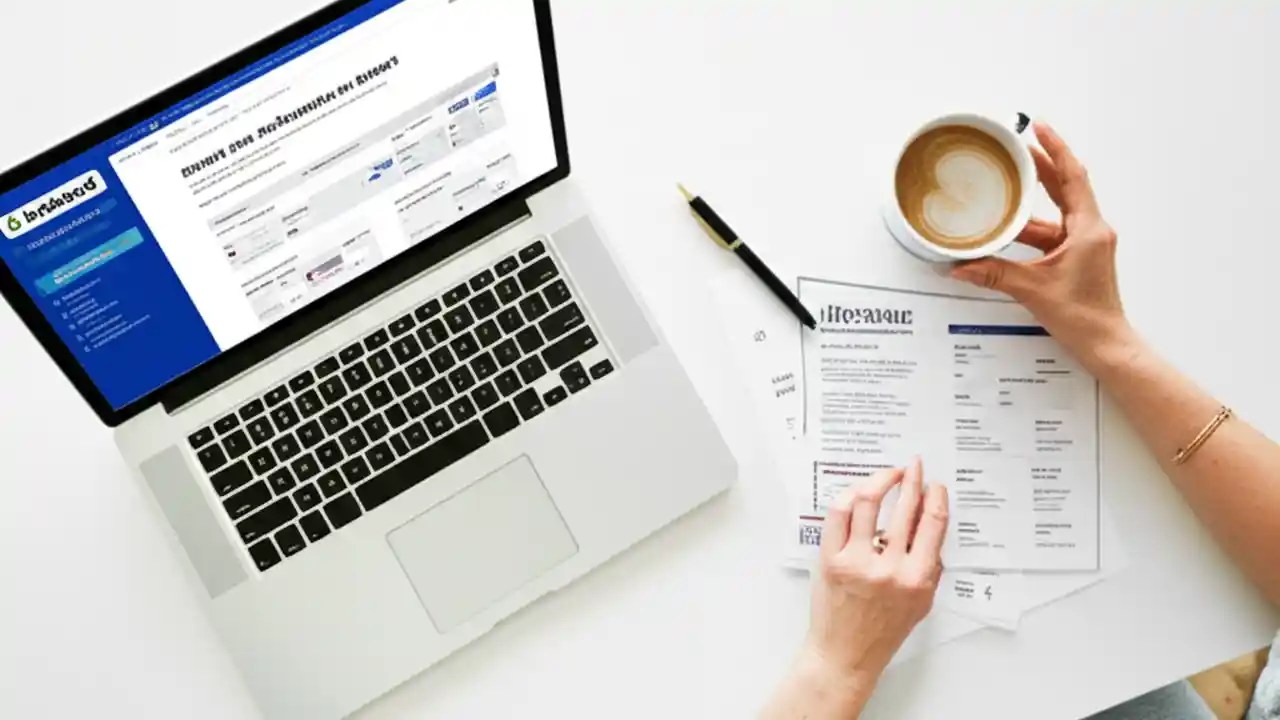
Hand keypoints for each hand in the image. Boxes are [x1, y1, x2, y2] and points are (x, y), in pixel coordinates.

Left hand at [805, 459, 948, 685]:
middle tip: (913, 466)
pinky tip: (859, 491)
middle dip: (911, 479)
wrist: (846, 654)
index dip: (936, 497)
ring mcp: (857, 561)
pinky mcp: (830, 559)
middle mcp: (889, 568)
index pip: (933, 524)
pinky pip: (839, 514)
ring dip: (881, 480)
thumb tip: (931, 526)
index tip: (935, 485)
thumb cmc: (883, 630)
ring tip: (887, 475)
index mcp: (917, 579)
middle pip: (904, 508)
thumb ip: (930, 566)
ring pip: (868, 502)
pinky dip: (850, 495)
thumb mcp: (922, 603)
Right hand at [951, 121, 1131, 364]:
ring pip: (1055, 214)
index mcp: (1088, 229)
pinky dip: (1031, 230)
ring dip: (1029, 204)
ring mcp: (1086, 245)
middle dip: (1040, 167)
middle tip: (1018, 148)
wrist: (1105, 343)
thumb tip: (961, 266)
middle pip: (1065, 187)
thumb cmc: (1084, 317)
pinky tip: (1009, 231)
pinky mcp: (1078, 258)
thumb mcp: (1032, 290)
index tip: (1039, 128)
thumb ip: (993, 274)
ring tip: (1004, 191)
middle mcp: (1091, 232)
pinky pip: (1052, 234)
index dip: (1055, 148)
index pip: (1072, 176)